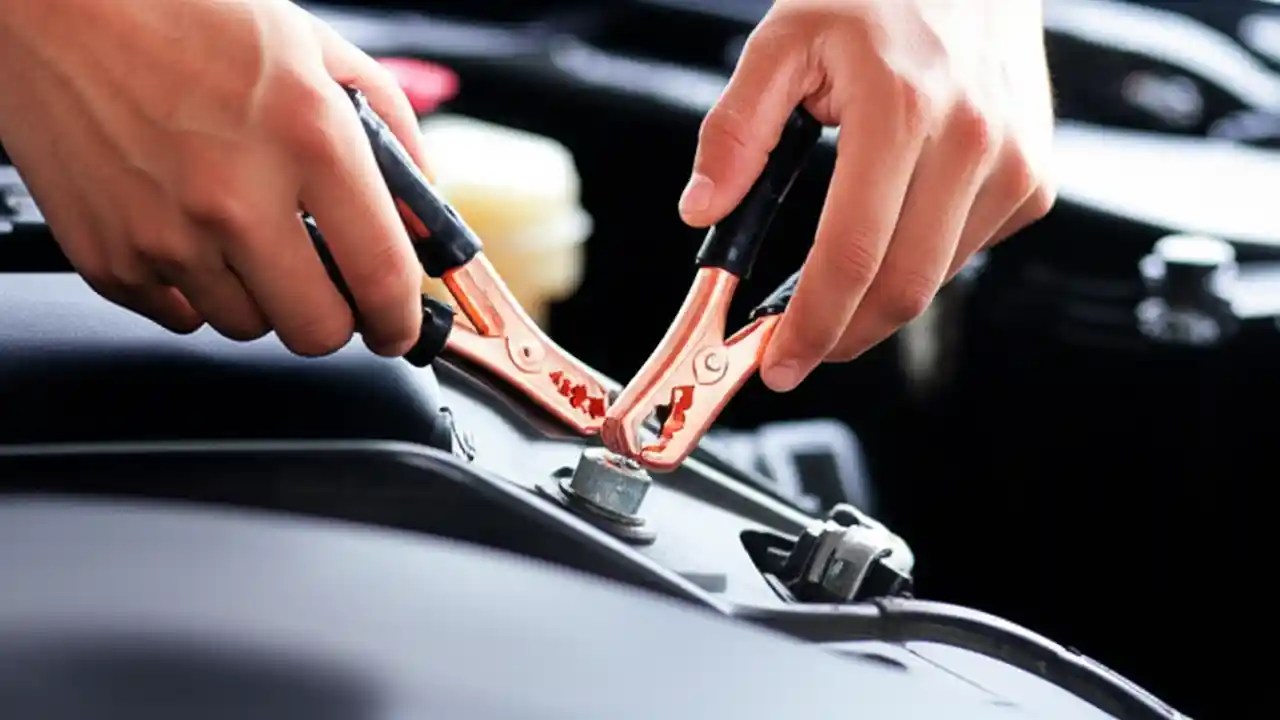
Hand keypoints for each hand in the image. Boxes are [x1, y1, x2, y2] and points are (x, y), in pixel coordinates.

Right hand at [0, 0, 428, 355]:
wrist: (50, 8)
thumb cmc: (181, 14)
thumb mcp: (312, 47)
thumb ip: (388, 127)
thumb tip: (421, 205)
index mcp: (306, 139)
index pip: (382, 275)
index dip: (400, 318)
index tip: (398, 325)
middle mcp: (237, 197)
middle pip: (318, 330)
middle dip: (333, 316)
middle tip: (325, 283)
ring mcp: (167, 236)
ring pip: (248, 327)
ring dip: (259, 295)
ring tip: (240, 228)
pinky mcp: (110, 259)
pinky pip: (181, 316)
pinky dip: (195, 288)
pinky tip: (187, 228)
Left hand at [680, 0, 1056, 390]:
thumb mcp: (783, 42)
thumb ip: (736, 131)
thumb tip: (704, 212)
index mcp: (901, 108)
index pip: (850, 253)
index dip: (811, 324)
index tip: (778, 360)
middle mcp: (971, 140)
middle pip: (902, 288)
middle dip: (842, 337)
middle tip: (796, 350)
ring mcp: (1014, 163)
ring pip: (935, 280)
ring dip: (876, 301)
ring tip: (832, 282)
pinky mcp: (1034, 179)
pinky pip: (965, 254)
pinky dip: (918, 263)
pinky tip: (891, 227)